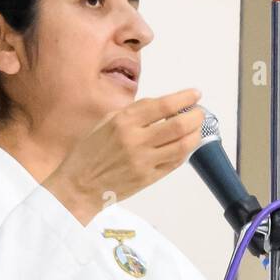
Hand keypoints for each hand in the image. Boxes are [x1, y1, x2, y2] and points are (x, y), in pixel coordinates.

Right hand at [44, 89, 204, 224]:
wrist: (79, 185)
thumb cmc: (90, 152)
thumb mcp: (106, 122)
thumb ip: (133, 114)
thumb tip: (162, 106)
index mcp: (123, 121)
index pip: (163, 105)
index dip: (184, 98)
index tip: (195, 94)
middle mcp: (135, 140)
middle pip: (178, 125)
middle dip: (196, 116)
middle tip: (200, 112)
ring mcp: (143, 161)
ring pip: (182, 146)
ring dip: (195, 135)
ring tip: (197, 129)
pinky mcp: (148, 178)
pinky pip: (174, 163)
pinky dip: (184, 152)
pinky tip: (186, 145)